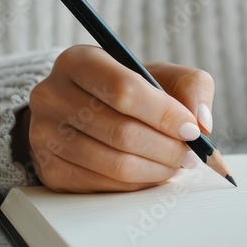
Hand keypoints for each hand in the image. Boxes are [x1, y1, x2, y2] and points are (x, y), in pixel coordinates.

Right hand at [18, 45, 215, 192]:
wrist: (88, 110)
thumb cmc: (134, 91)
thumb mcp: (165, 75)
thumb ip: (193, 87)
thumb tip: (202, 121)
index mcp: (79, 61)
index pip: (125, 91)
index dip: (165, 114)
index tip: (192, 130)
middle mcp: (52, 95)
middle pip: (122, 132)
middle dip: (167, 148)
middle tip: (191, 154)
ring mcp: (44, 135)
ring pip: (114, 163)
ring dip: (157, 169)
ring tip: (176, 164)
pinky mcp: (49, 169)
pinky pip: (103, 185)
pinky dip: (138, 183)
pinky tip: (152, 172)